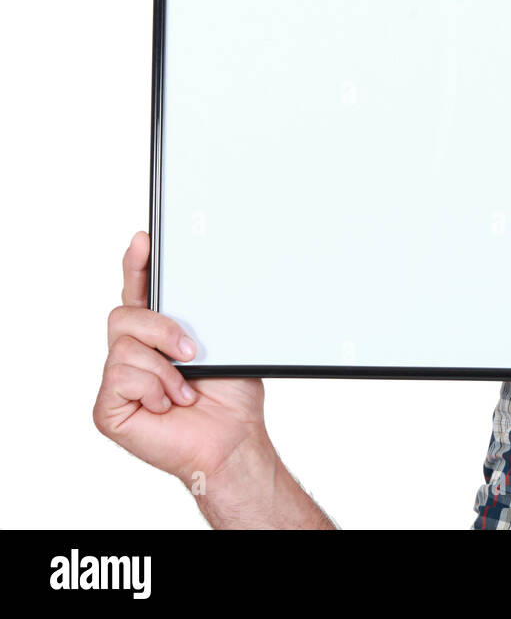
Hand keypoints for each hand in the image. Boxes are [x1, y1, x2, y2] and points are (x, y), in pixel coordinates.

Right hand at [92, 231, 270, 490]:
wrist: (232, 438)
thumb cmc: (230, 396)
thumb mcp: (222, 343)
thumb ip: (201, 317)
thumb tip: (203, 284)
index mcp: (159, 335)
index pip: (138, 293)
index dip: (137, 265)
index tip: (144, 240)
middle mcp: (134, 354)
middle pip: (124, 315)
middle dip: (162, 328)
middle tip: (193, 350)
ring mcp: (118, 380)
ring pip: (125, 346)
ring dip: (166, 368)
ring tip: (187, 389)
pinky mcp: (108, 407)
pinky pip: (122, 378)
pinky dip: (155, 389)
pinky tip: (169, 405)